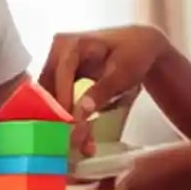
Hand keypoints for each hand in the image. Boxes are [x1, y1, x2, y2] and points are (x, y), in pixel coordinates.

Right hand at [40, 24, 169, 156]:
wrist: (141, 47)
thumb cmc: (134, 53)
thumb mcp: (123, 72)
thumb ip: (102, 91)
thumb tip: (80, 112)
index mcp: (70, 45)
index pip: (60, 76)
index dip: (63, 103)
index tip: (71, 127)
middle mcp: (57, 54)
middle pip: (49, 91)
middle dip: (61, 118)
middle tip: (77, 143)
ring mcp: (56, 67)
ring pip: (51, 100)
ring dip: (64, 123)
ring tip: (83, 145)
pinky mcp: (61, 80)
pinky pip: (58, 102)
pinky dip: (69, 120)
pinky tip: (82, 138)